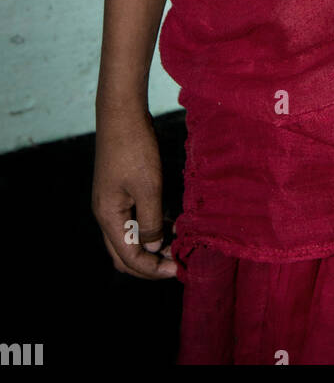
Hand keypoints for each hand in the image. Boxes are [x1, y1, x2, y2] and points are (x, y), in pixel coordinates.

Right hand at [92, 108, 177, 278]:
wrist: (121, 113)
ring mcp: (111, 202)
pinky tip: (171, 223)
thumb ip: (151, 222)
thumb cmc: (135, 148)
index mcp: (109, 217)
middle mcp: (106, 214)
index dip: (153, 269)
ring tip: (177, 245)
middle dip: (149, 263)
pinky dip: (150, 226)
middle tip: (175, 264)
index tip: (178, 270)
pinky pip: (134, 219)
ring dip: (151, 245)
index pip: (129, 258)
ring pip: (129, 237)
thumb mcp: (149, 187)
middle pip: (124, 254)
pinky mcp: (120, 190)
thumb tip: (152, 249)